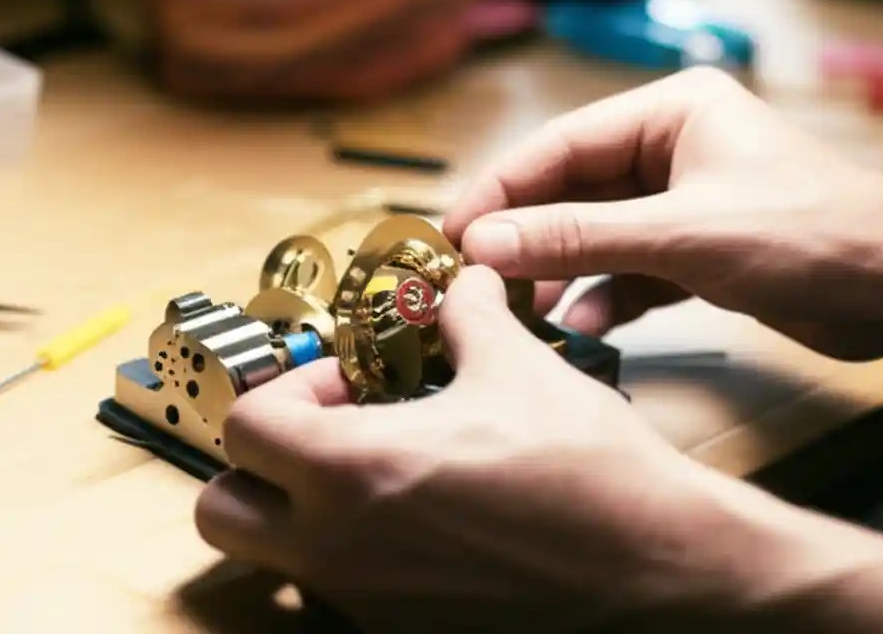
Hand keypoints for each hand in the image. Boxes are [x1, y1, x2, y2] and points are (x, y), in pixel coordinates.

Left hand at [194, 267, 798, 631]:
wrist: (663, 570)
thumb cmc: (592, 471)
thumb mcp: (519, 369)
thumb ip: (468, 316)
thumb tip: (462, 282)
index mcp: (354, 471)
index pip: (245, 427)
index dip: (287, 390)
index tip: (343, 383)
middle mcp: (340, 550)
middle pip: (220, 512)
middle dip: (254, 467)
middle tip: (322, 437)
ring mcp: (367, 604)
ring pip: (271, 563)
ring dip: (294, 516)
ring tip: (370, 481)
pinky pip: (335, 597)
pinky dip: (350, 559)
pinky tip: (422, 526)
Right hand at [443, 67, 882, 361]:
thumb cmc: (812, 237)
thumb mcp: (681, 235)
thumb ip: (578, 238)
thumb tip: (485, 243)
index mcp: (671, 113)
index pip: (560, 145)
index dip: (501, 190)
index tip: (453, 235)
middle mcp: (672, 150)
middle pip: (572, 192)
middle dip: (528, 238)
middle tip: (477, 281)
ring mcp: (683, 203)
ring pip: (596, 236)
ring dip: (560, 274)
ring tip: (519, 311)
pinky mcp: (697, 253)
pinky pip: (630, 272)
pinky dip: (604, 298)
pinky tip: (578, 326)